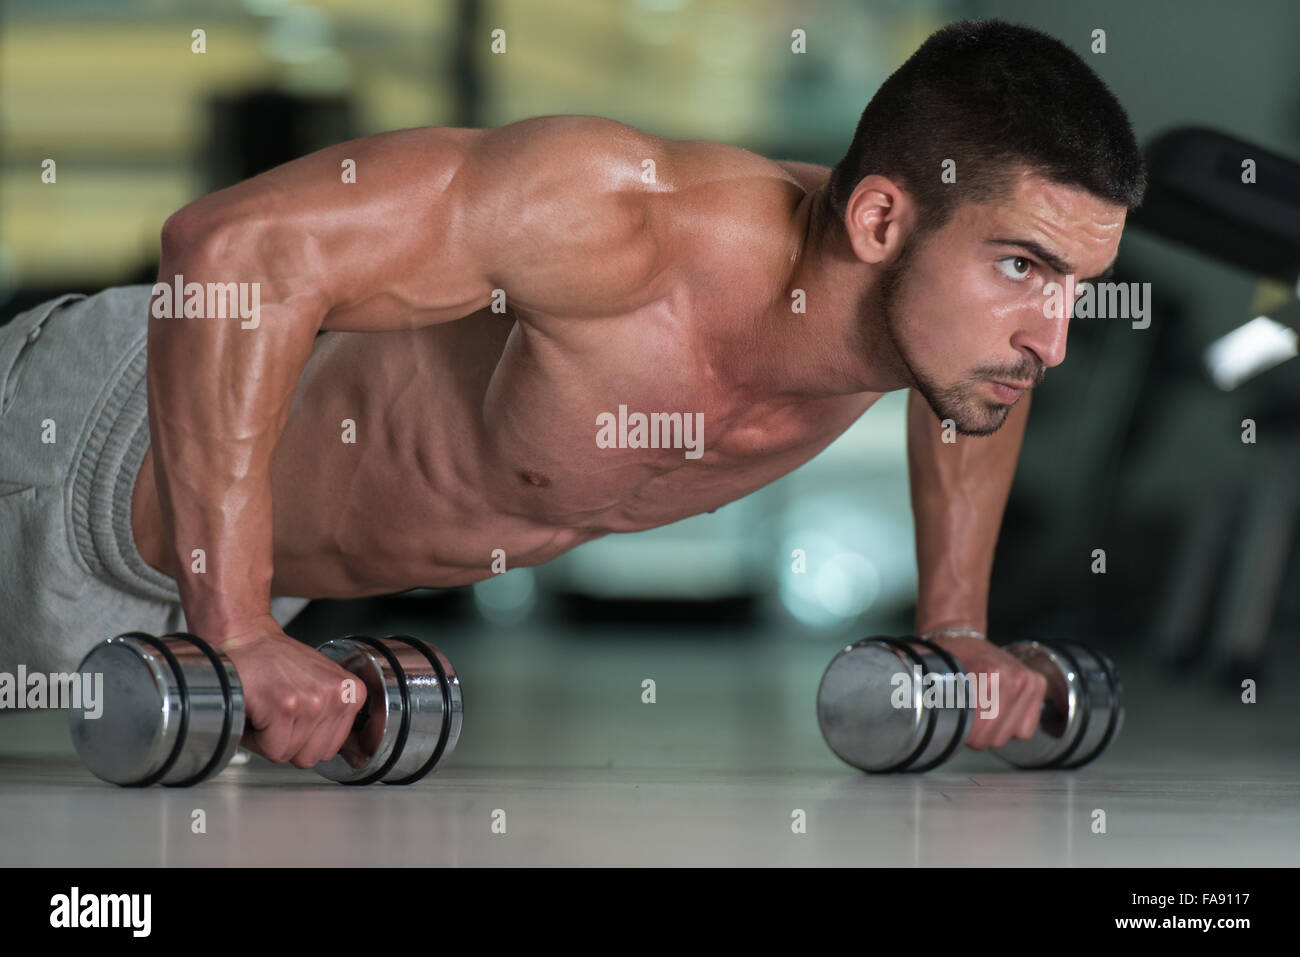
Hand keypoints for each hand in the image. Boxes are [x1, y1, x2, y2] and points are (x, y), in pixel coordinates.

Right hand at [211, 615, 368, 768]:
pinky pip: (271, 749)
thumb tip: (356, 755)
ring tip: (268, 709)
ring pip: (288, 754)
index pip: (331, 749)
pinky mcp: (286, 706)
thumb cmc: (278, 664)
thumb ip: (336, 716)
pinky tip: (258, 711)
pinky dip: (255, 738)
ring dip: (269, 738)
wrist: (247, 640)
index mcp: (352, 693)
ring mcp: (313, 702)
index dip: (305, 740)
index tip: (295, 720)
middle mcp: (337, 697)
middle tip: (278, 713)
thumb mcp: (321, 684)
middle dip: (287, 742)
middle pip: (311, 757)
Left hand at [924, 633, 1047, 749]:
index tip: (952, 722)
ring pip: (1009, 736)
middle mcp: (1014, 678)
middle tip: (965, 715)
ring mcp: (1028, 681)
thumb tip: (911, 725)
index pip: (977, 735)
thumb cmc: (947, 661)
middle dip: (976, 733)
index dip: (961, 734)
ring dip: (993, 730)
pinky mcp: (1037, 685)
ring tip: (980, 710)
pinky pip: (1025, 730)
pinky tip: (998, 710)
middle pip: (993, 738)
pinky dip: (1011, 726)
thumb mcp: (933, 681)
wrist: (960, 636)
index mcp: (989, 676)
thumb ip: (931, 703)